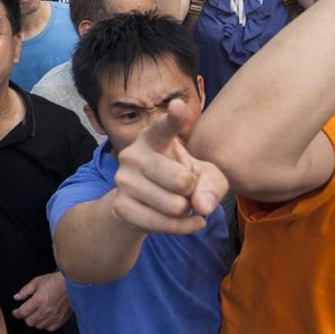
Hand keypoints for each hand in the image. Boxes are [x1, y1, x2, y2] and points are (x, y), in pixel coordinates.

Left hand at [11, 272, 70, 330]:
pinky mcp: (61, 320)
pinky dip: (46, 325)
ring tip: (37, 314)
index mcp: (38, 301)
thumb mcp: (37, 281)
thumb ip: (25, 291)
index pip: (22, 313)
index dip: (16, 313)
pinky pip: (50, 328)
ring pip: (38, 326)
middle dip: (25, 317)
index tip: (15, 312)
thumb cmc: (55, 281)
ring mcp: (54, 317)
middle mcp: (45, 311)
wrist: (73, 284)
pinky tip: (46, 318)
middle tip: (27, 311)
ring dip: (35, 321)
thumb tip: (16, 297)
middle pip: (29, 322)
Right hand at [112, 99, 228, 234]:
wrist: (140, 202)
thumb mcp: (205, 174)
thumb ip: (213, 184)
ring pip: (175, 206)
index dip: (174, 118)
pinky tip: (185, 222)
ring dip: (186, 211)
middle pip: (182, 181)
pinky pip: (164, 224)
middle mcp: (132, 155)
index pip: (164, 127)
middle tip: (186, 189)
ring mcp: (123, 181)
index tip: (179, 105)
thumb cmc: (178, 179)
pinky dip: (183, 228)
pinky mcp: (121, 206)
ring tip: (179, 203)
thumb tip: (202, 206)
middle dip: (193, 191)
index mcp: (152, 137)